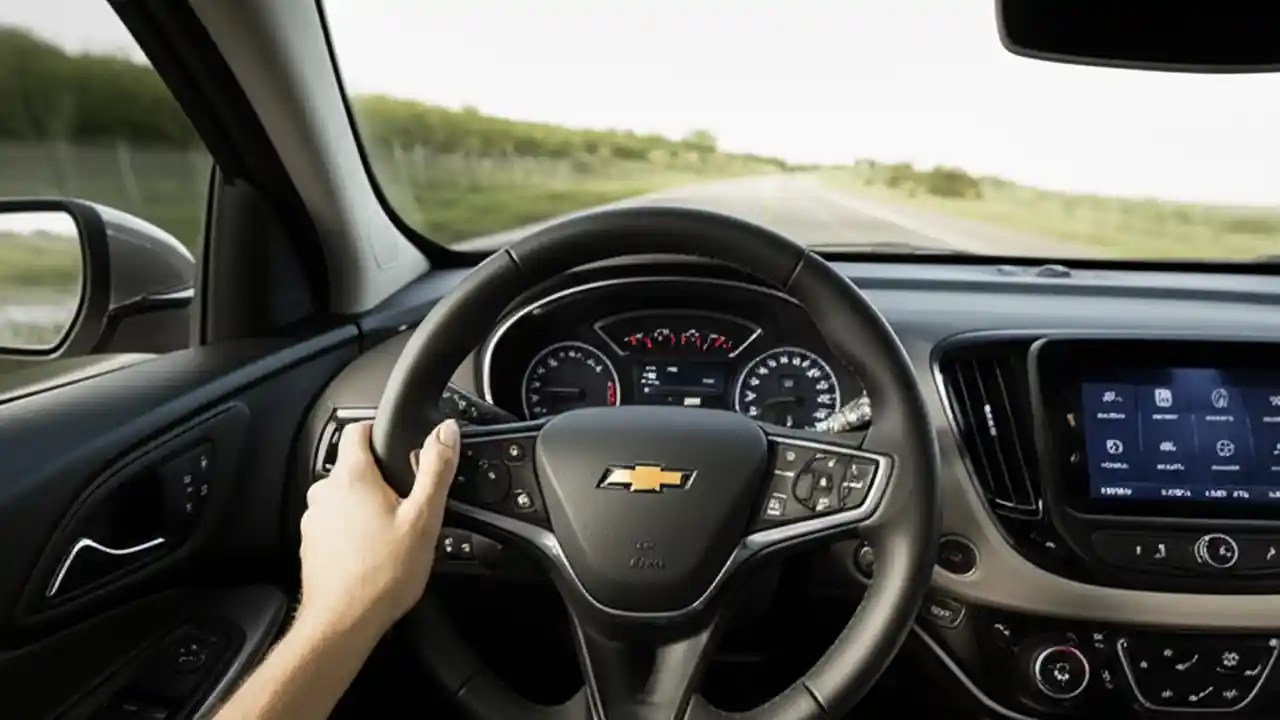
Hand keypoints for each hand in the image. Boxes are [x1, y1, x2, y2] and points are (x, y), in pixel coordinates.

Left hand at [297, 420, 458, 637]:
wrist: (344, 622)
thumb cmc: (382, 574)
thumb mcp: (424, 517)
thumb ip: (435, 469)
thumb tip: (445, 432)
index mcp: (352, 476)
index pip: (358, 429)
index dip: (380, 432)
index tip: (399, 448)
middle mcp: (325, 492)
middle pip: (354, 467)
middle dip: (380, 478)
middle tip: (407, 503)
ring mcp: (314, 519)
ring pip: (344, 497)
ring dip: (365, 507)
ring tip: (391, 534)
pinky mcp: (311, 543)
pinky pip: (335, 524)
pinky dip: (352, 531)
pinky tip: (373, 553)